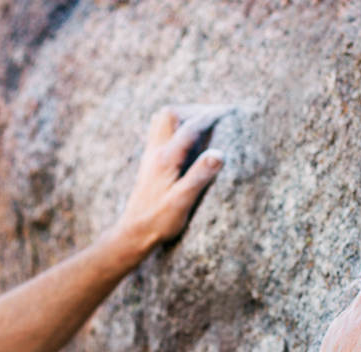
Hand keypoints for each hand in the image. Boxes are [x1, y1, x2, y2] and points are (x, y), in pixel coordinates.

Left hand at [115, 106, 225, 250]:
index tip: (227, 111)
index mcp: (165, 158)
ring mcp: (150, 157)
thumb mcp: (182, 200)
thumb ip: (200, 175)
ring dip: (181, 118)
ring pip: (161, 122)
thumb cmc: (158, 220)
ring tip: (200, 125)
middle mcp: (155, 152)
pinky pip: (159, 135)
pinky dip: (174, 130)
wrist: (133, 233)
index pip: (190, 128)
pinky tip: (186, 143)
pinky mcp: (149, 164)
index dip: (209, 117)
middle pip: (169, 114)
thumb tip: (219, 154)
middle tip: (211, 117)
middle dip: (192, 110)